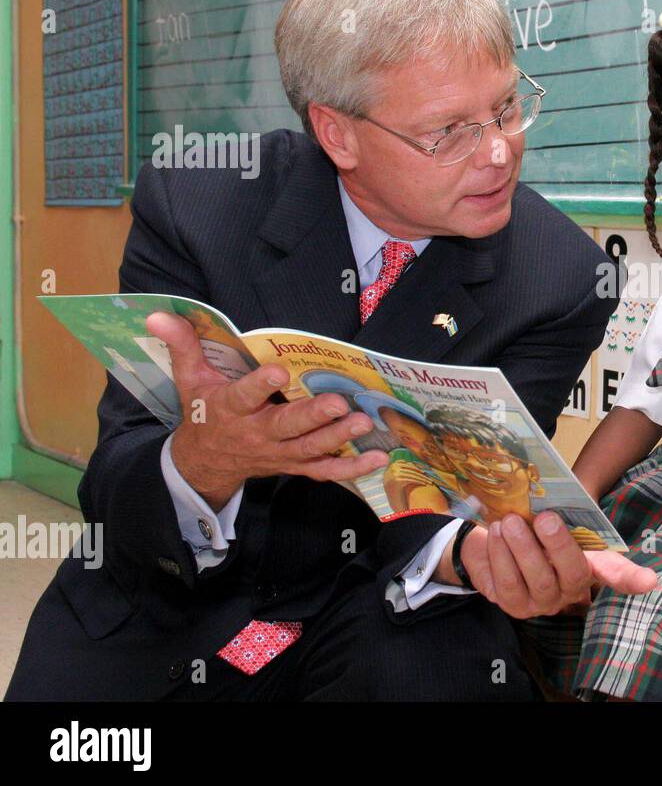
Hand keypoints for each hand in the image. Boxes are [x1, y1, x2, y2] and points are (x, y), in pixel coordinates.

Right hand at [148, 312, 388, 509]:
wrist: (204, 462)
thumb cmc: (203, 412)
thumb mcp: (188, 378)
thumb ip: (182, 345)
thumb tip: (159, 315)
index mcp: (230, 409)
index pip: (244, 396)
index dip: (260, 385)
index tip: (280, 371)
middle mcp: (257, 433)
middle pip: (286, 426)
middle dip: (313, 416)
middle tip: (339, 403)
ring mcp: (279, 453)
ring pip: (310, 448)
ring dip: (339, 438)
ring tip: (364, 423)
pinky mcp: (295, 465)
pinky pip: (325, 470)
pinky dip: (352, 467)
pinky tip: (378, 457)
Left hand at [457, 511, 657, 617]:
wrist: (498, 533)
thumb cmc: (533, 526)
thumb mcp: (555, 515)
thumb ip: (571, 512)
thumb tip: (575, 497)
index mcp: (588, 568)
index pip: (616, 575)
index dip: (632, 579)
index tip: (651, 580)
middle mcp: (567, 592)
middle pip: (570, 574)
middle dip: (557, 545)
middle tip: (544, 518)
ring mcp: (538, 603)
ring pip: (535, 581)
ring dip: (521, 548)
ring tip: (510, 521)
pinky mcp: (508, 605)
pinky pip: (503, 584)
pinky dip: (498, 556)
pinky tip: (495, 533)